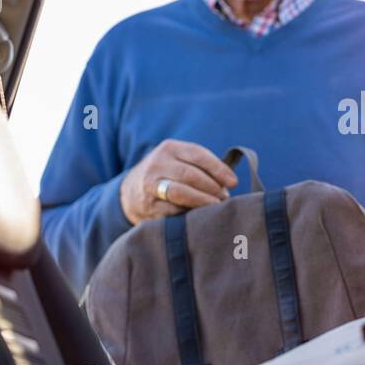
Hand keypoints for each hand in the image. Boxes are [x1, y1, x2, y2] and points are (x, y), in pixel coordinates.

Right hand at [119, 139, 237, 224]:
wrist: (131, 192)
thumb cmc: (167, 175)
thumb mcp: (178, 161)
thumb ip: (201, 166)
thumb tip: (229, 183)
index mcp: (169, 148)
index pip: (198, 155)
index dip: (218, 169)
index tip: (233, 182)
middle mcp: (157, 164)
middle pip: (191, 175)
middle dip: (212, 187)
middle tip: (224, 197)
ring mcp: (150, 185)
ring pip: (181, 193)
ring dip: (203, 201)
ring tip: (215, 206)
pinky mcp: (148, 206)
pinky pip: (173, 211)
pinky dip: (189, 214)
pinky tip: (199, 216)